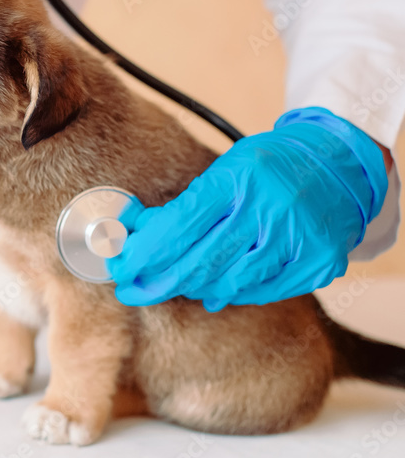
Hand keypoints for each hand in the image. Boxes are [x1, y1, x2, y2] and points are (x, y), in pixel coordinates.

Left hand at [106, 107, 387, 310]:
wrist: (336, 164)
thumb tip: (130, 231)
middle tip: (132, 290)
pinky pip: (262, 291)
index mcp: (238, 178)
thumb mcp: (221, 171)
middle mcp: (269, 208)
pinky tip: (212, 291)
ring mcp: (298, 238)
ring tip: (171, 285)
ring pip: (229, 282)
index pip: (178, 227)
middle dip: (157, 281)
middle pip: (200, 261)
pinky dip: (231, 293)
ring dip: (191, 288)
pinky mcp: (318, 262)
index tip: (120, 269)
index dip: (143, 254)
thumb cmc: (265, 167)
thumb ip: (179, 205)